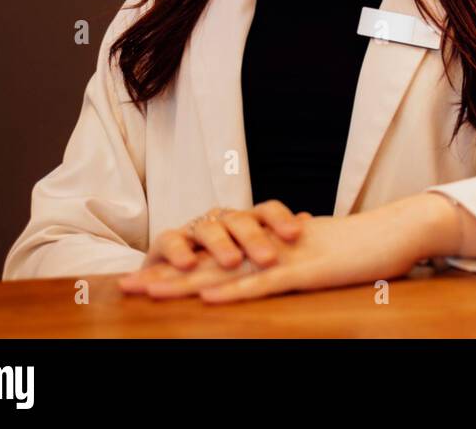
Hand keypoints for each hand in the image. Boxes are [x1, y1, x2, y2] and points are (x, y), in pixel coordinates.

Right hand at [119, 200, 306, 294]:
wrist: (176, 261)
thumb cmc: (223, 253)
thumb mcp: (250, 246)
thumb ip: (275, 234)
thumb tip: (308, 219)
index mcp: (246, 219)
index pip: (266, 211)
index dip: (281, 220)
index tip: (296, 234)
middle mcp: (222, 219)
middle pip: (240, 221)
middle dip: (255, 239)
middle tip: (268, 259)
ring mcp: (194, 228)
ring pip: (209, 229)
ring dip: (221, 245)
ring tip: (233, 261)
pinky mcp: (167, 241)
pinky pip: (171, 241)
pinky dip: (179, 251)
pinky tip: (189, 264)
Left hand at [146, 194, 448, 303]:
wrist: (398, 230)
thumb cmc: (366, 242)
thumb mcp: (325, 243)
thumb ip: (303, 240)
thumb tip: (296, 227)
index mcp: (271, 243)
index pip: (218, 255)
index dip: (181, 264)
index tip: (146, 274)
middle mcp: (270, 247)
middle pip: (210, 261)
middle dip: (167, 274)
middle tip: (125, 284)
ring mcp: (285, 257)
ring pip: (226, 271)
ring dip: (184, 282)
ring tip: (147, 291)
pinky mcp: (306, 271)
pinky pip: (263, 284)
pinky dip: (233, 291)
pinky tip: (205, 299)